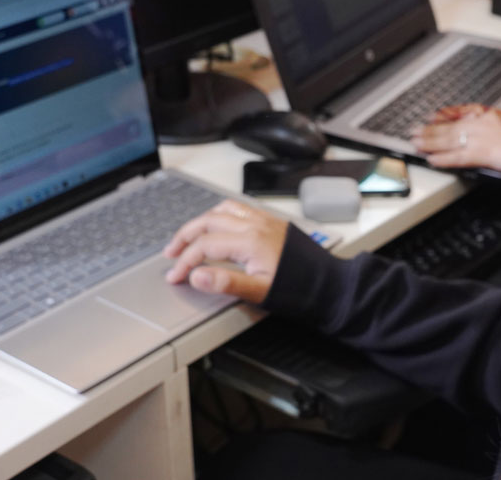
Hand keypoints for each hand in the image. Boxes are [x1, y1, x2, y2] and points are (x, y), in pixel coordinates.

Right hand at [162, 199, 287, 302]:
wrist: (329, 284)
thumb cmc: (298, 290)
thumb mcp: (260, 292)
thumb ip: (226, 283)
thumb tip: (196, 276)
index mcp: (250, 241)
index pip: (204, 246)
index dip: (184, 262)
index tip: (175, 277)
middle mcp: (255, 225)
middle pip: (208, 222)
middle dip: (185, 236)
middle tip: (171, 253)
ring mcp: (264, 221)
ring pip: (223, 210)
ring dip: (201, 221)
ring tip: (189, 237)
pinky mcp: (272, 222)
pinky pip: (240, 208)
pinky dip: (221, 214)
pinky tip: (219, 225)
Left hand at [412, 105, 500, 179]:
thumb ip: (495, 122)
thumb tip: (485, 123)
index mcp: (489, 115)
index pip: (462, 112)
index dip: (445, 114)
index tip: (433, 115)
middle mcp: (481, 124)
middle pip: (450, 127)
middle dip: (430, 130)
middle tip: (415, 131)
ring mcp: (479, 139)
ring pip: (449, 141)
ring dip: (430, 143)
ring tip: (416, 145)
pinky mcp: (480, 154)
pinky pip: (457, 157)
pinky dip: (443, 159)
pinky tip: (432, 160)